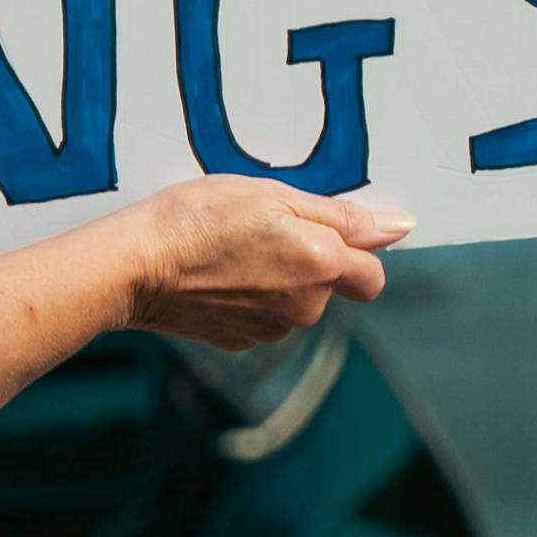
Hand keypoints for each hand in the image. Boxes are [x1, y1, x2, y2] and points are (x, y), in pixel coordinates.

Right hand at [119, 178, 409, 347]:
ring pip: (292, 301)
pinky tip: (215, 272)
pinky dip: (247, 296)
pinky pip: (259, 315)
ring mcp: (270, 330)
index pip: (371, 275)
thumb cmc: (200, 217)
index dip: (356, 250)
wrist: (136, 265)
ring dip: (276, 277)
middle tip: (263, 226)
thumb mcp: (273, 195)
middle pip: (329, 285)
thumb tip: (400, 227)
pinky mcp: (237, 341)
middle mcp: (305, 307)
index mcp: (322, 266)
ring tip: (230, 247)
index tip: (330, 230)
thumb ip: (340, 216)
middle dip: (309, 259)